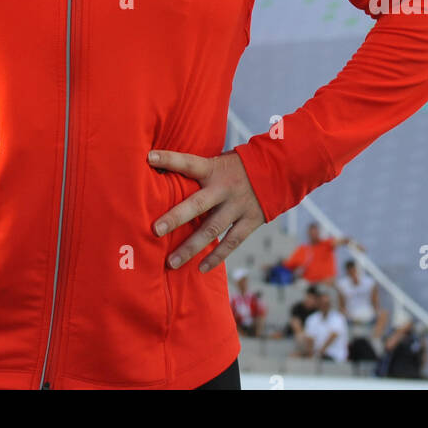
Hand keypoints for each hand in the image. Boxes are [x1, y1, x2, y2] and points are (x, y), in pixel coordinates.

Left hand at [149, 148, 264, 272]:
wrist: (278, 170)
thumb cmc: (237, 167)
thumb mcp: (219, 161)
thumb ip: (199, 172)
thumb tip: (165, 174)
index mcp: (214, 169)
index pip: (189, 162)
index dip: (170, 159)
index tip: (149, 158)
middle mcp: (224, 188)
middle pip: (197, 203)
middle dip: (176, 217)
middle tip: (155, 230)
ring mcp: (238, 206)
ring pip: (212, 229)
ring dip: (191, 247)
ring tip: (171, 262)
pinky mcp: (250, 220)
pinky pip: (231, 242)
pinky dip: (216, 257)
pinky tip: (200, 268)